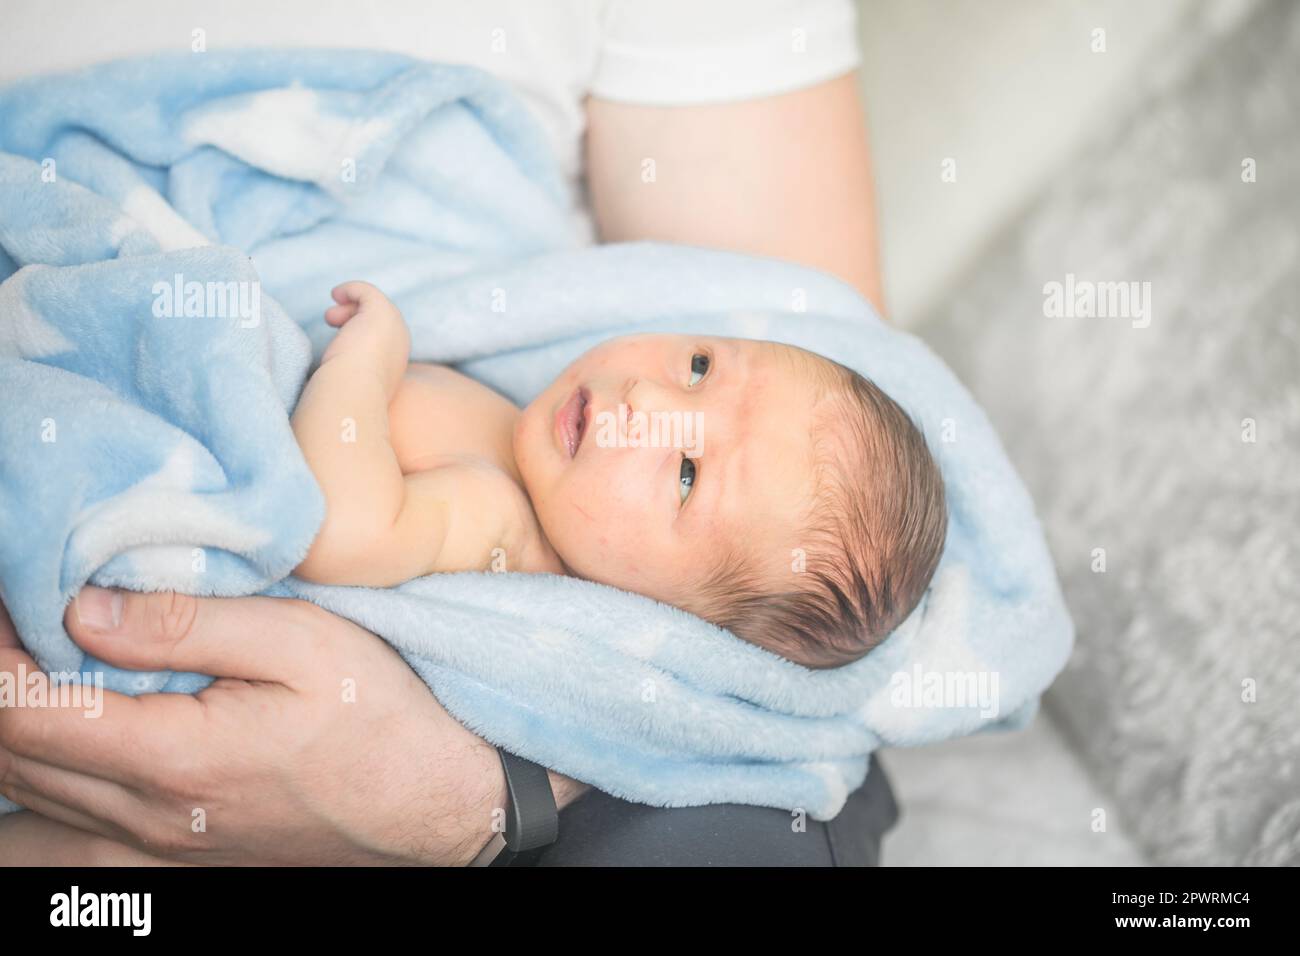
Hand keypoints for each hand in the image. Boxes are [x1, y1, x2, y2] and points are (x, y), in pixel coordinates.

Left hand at [0, 588, 518, 864]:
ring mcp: (154, 854)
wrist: (434, 806)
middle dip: (0, 685)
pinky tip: (67, 752)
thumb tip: (83, 609)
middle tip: (21, 618)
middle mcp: (146, 820)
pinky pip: (59, 844)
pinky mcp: (171, 865)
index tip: (7, 596)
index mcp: (173, 758)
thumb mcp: (300, 641)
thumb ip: (187, 625)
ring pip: (26, 805)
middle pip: (10, 759)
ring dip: (13, 736)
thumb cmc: (378, 716)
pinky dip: (36, 795)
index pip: (22, 714)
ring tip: (39, 673)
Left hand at [320, 280, 410, 389]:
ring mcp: (393, 326)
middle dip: (355, 316)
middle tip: (332, 321)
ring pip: (374, 305)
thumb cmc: (347, 395)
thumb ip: (348, 377)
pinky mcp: (380, 310)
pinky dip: (350, 289)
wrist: (355, 391)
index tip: (341, 340)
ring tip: (330, 317)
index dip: (361, 335)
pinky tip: (335, 294)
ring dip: (351, 305)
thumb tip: (333, 373)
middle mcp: (400, 344)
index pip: (381, 341)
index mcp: (395, 364)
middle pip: (379, 320)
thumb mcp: (349, 387)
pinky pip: (365, 291)